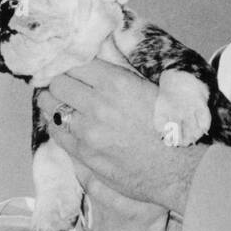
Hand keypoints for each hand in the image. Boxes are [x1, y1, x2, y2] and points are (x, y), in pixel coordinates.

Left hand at [41, 59, 205, 213]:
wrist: (179, 169)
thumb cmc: (171, 128)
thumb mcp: (152, 89)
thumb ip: (123, 74)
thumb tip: (99, 61)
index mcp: (117, 83)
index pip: (76, 62)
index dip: (72, 62)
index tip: (72, 65)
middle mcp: (98, 104)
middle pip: (58, 81)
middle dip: (59, 80)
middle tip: (62, 83)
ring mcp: (88, 131)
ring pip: (51, 105)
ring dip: (53, 100)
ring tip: (58, 101)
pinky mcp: (84, 153)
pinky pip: (56, 131)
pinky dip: (57, 123)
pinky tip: (64, 122)